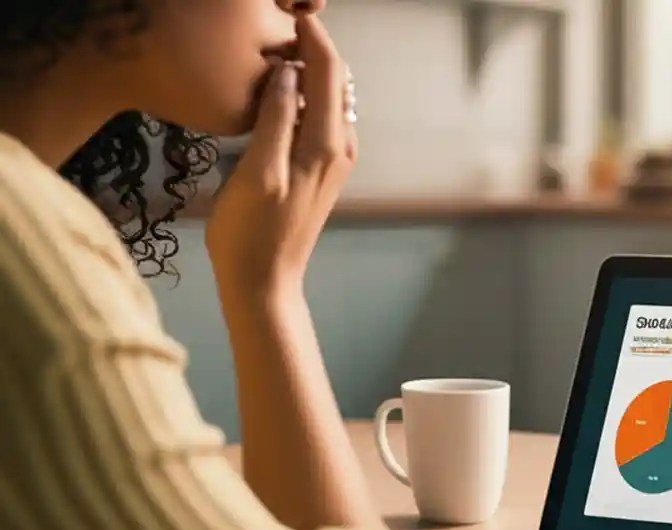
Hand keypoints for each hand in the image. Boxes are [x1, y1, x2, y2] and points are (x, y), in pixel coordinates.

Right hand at [206, 15, 355, 296]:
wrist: (265, 282)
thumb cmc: (251, 232)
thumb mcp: (258, 171)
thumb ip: (276, 119)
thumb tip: (289, 71)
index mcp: (326, 143)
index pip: (329, 71)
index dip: (311, 36)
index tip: (286, 14)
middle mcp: (340, 147)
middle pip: (335, 81)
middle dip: (312, 49)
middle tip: (276, 29)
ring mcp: (334, 159)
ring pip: (331, 99)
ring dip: (309, 72)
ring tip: (274, 52)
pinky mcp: (322, 170)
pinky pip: (322, 119)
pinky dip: (306, 97)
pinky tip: (279, 96)